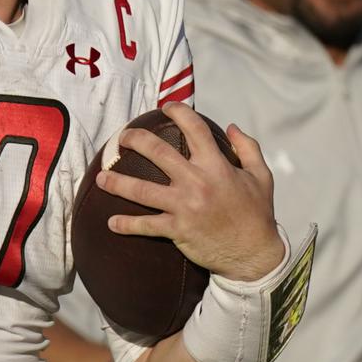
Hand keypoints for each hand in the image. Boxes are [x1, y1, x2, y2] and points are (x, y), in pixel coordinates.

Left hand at [95, 107, 285, 282]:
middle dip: (135, 140)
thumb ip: (248, 148)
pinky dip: (126, 224)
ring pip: (142, 190)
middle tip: (122, 138)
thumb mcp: (261, 176)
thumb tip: (231, 126)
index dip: (179, 112)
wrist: (253, 254)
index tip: (166, 107)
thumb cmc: (257, 214)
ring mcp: (184, 206)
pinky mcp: (177, 230)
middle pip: (158, 152)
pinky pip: (145, 225)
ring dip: (117, 182)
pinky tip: (111, 222)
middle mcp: (197, 182)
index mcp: (217, 165)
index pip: (194, 129)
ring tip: (100, 178)